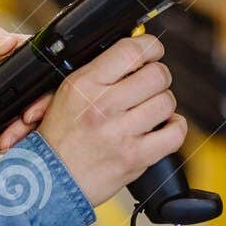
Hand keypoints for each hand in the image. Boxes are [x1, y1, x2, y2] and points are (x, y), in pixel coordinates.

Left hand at [0, 24, 53, 153]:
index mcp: (25, 54)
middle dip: (36, 118)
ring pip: (34, 119)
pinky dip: (11, 139)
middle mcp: (28, 77)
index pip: (49, 72)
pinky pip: (18, 129)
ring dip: (22, 133)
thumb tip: (7, 43)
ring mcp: (21, 97)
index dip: (46, 94)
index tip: (32, 111)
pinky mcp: (11, 114)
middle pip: (45, 100)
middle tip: (22, 124)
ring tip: (4, 141)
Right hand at [35, 33, 186, 207]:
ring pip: (167, 102)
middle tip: (151, 83)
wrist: (51, 179)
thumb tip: (135, 51)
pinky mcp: (135, 158)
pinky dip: (175, 128)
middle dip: (159, 76)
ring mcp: (120, 133)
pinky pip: (174, 134)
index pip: (130, 51)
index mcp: (84, 83)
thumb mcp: (67, 92)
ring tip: (151, 108)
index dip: (150, 47)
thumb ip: (98, 71)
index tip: (151, 51)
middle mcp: (103, 105)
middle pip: (157, 75)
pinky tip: (163, 127)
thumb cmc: (60, 135)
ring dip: (164, 103)